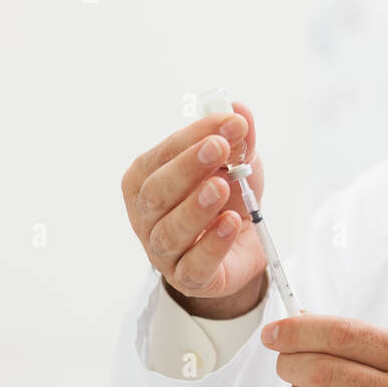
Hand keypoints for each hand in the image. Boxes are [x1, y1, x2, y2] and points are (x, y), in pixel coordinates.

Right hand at [120, 100, 267, 317]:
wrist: (242, 244)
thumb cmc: (226, 197)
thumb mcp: (235, 162)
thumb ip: (237, 138)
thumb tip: (239, 109)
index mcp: (145, 179)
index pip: (161, 155)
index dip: (193, 137)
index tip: (230, 123)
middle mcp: (145, 215)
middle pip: (157, 193)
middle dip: (188, 168)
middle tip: (220, 148)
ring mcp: (162, 250)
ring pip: (171, 231)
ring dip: (196, 207)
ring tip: (222, 186)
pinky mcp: (187, 277)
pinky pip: (194, 264)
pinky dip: (212, 244)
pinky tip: (230, 223)